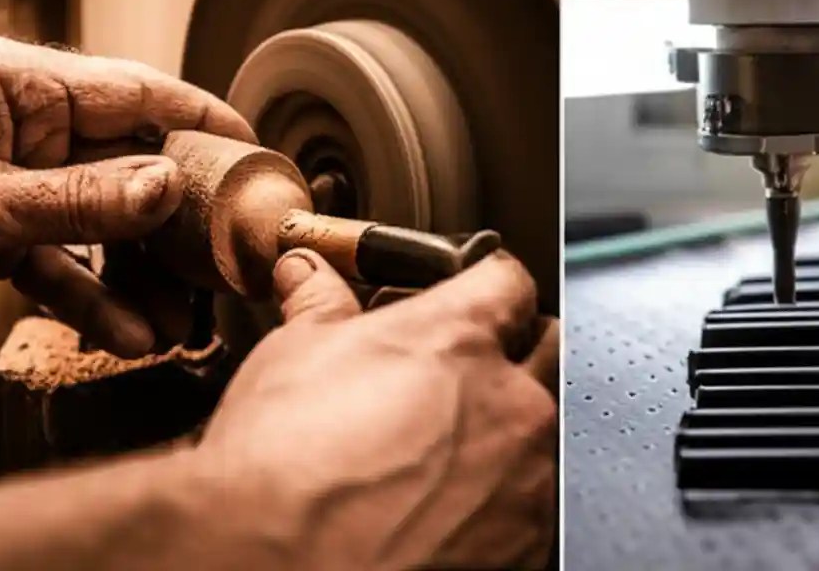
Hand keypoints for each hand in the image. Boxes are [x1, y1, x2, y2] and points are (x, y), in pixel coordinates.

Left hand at [0, 36, 255, 355]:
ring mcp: (7, 182)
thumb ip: (77, 199)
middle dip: (178, 225)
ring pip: (101, 225)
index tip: (257, 158)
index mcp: (18, 87)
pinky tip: (123, 334)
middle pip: (130, 168)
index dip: (206, 124)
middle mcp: (21, 128)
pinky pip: (58, 261)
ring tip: (177, 321)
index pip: (141, 95)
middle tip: (223, 264)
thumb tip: (166, 187)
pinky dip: (89, 298)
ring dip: (140, 277)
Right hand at [198, 249, 557, 568]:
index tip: (472, 295)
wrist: (273, 570)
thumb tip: (310, 277)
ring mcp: (527, 477)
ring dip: (505, 433)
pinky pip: (534, 503)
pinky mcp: (529, 541)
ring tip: (439, 456)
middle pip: (544, 351)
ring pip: (540, 433)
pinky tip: (446, 508)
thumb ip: (320, 307)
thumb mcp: (291, 360)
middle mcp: (510, 402)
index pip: (508, 281)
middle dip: (510, 354)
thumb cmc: (277, 472)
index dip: (486, 285)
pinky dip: (501, 500)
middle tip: (456, 376)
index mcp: (458, 340)